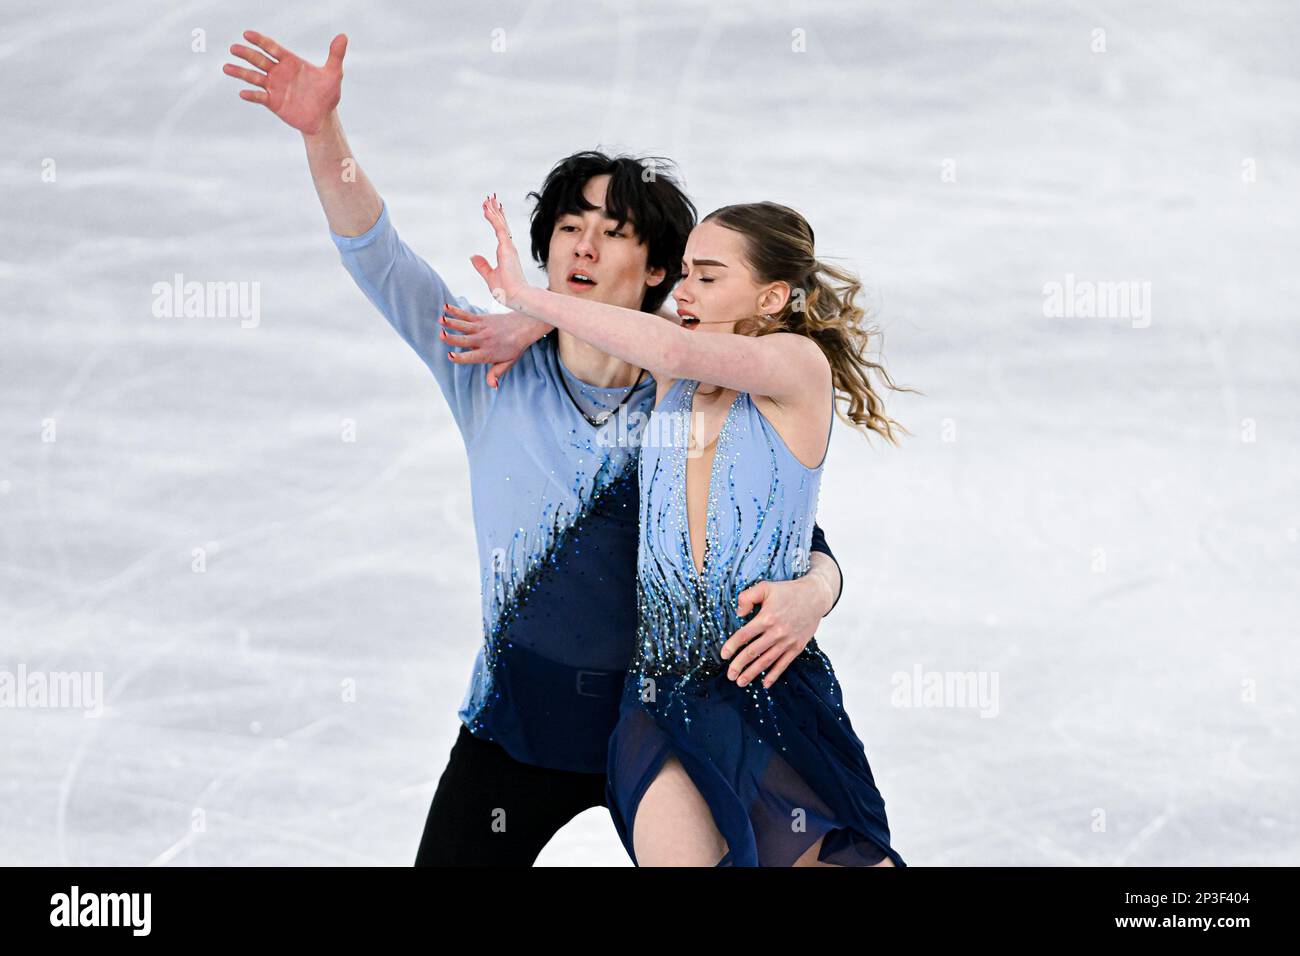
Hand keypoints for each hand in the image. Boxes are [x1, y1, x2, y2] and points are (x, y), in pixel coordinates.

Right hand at [224, 30, 346, 134]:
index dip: (260, 40)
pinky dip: (251, 95)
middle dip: (246, 54)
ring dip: (240, 72)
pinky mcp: (273, 102)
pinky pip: (259, 97)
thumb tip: (343, 36)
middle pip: (259, 60)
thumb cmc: (328, 94)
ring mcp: (274, 87)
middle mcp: (279, 72)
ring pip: (254, 77)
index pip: (272, 47)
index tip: (247, 34)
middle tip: (233, 48)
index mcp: (290, 62)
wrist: (323, 118)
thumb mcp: (333, 74)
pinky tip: (242, 93)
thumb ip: (335, 55)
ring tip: (226, 67)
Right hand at [441, 302, 551, 386]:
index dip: (460, 357)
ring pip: (464, 326)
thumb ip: (496, 373)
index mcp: (487, 354)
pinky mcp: (482, 319)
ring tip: (440, 320)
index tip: (450, 356)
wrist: (524, 326)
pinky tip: (446, 307)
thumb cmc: (514, 347)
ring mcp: (482, 328)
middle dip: (452, 338)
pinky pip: (467, 315)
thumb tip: (492, 385)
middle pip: (465, 340)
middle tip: (441, 335)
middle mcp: (483, 340)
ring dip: (451, 322)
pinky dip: (456, 311)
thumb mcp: (508, 363)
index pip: (471, 357)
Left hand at [470, 195, 530, 310]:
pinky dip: (493, 218)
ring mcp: (508, 247)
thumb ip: (482, 265)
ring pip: (500, 223)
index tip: (492, 210)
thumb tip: (473, 256)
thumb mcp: (490, 276)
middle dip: (496, 212)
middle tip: (491, 199)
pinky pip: (499, 228)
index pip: (501, 232)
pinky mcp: (507, 248)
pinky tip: (487, 209)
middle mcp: (509, 248)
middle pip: (502, 225)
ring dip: (493, 211)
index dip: (496, 220)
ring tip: (488, 199)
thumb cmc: (506, 290)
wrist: (516, 297)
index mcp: (506, 253)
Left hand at [720, 574, 835, 688]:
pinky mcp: (797, 648)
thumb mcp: (765, 587)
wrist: (815, 597)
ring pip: (766, 661)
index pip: (744, 635)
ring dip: (752, 673)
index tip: (723, 655)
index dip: (732, 646)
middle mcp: (776, 632)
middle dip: (739, 665)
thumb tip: (738, 613)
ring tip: (740, 682)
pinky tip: (765, 684)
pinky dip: (774, 675)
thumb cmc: (788, 592)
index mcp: (766, 618)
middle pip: (753, 652)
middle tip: (729, 675)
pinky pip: (783, 665)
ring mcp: (787, 642)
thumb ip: (747, 597)